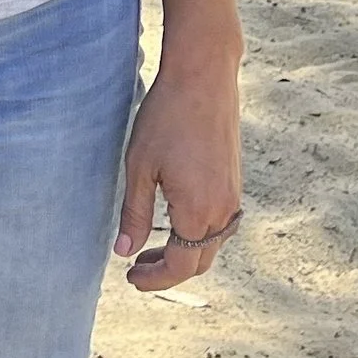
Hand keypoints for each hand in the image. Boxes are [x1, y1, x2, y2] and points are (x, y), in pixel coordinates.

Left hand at [113, 43, 243, 296]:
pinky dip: (197, 235)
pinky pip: (220, 224)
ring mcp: (233, 195)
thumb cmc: (166, 118)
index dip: (155, 280)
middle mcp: (223, 210)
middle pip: (199, 262)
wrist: (203, 76)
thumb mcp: (140, 168)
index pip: (180, 267)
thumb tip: (124, 252)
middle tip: (136, 268)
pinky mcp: (234, 181)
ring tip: (150, 248)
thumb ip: (135, 214)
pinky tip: (175, 222)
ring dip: (184, 253)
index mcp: (198, 211)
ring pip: (212, 244)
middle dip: (168, 272)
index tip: (131, 278)